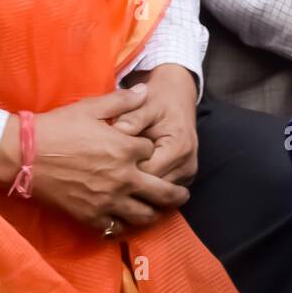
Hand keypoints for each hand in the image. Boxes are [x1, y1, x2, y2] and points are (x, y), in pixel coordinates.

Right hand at [0, 85, 189, 232]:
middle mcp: (123, 178)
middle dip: (176, 194)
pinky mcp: (90, 216)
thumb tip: (145, 91)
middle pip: (161, 191)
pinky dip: (125, 226)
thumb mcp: (92, 107)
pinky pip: (116, 227)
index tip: (145, 150)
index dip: (150, 150)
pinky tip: (127, 222)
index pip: (152, 152)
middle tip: (183, 195)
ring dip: (155, 213)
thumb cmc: (58, 127)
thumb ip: (123, 101)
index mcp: (126, 149)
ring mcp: (108, 200)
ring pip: (143, 215)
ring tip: (161, 212)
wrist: (24, 156)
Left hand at [114, 63, 199, 185]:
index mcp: (179, 147)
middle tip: (105, 176)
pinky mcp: (183, 178)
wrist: (178, 96)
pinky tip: (128, 182)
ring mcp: (187, 174)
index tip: (104, 164)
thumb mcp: (145, 104)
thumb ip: (131, 117)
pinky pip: (161, 193)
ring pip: (156, 196)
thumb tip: (117, 130)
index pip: (146, 173)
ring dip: (137, 189)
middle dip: (128, 184)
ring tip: (114, 180)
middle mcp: (187, 164)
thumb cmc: (159, 100)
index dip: (123, 170)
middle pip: (152, 189)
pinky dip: (145, 189)